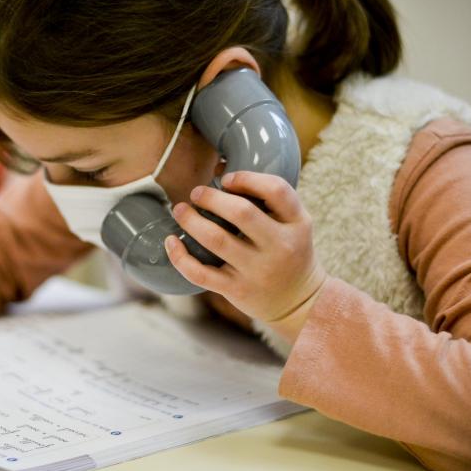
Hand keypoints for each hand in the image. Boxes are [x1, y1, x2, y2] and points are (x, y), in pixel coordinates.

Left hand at [165, 171, 326, 328]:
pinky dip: (180, 257)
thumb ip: (269, 200)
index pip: (276, 190)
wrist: (300, 302)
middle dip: (211, 198)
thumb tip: (219, 168)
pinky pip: (200, 273)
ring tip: (180, 210)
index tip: (226, 180)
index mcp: (297, 223)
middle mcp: (280, 246)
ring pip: (216, 240)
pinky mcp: (237, 289)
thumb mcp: (294, 224)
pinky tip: (171, 242)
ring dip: (191, 221)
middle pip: (241, 212)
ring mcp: (258, 270)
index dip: (247, 179)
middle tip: (196, 193)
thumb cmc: (290, 252)